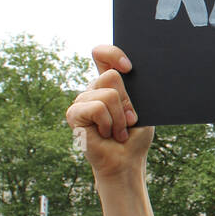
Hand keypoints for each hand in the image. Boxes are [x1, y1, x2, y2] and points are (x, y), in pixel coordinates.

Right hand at [66, 47, 153, 178]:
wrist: (126, 161)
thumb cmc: (134, 137)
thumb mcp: (140, 109)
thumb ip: (131, 92)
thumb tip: (125, 74)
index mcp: (108, 84)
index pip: (102, 55)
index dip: (113, 53)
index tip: (129, 68)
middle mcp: (93, 89)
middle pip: (111, 76)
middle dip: (127, 101)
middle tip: (129, 120)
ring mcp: (82, 101)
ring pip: (108, 94)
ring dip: (120, 118)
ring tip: (118, 132)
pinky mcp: (74, 114)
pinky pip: (97, 107)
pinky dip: (108, 123)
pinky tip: (106, 134)